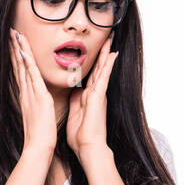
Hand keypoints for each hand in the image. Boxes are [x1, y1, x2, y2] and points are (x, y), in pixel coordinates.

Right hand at [10, 28, 56, 154]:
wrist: (39, 148)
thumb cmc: (41, 137)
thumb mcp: (39, 118)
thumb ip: (39, 107)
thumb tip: (41, 102)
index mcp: (27, 98)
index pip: (21, 73)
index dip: (17, 57)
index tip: (14, 44)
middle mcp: (26, 94)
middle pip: (19, 66)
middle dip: (14, 48)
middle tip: (11, 32)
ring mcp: (31, 94)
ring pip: (24, 67)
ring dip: (19, 50)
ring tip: (15, 34)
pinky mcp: (38, 97)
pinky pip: (32, 76)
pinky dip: (27, 63)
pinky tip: (23, 51)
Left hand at [67, 35, 117, 155]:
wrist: (87, 147)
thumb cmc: (81, 137)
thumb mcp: (74, 114)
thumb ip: (74, 101)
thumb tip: (72, 91)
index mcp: (87, 97)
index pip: (89, 75)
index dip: (90, 62)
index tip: (91, 50)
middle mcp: (95, 93)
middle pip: (98, 68)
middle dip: (101, 53)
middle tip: (106, 37)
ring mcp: (98, 94)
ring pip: (102, 68)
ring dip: (106, 53)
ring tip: (110, 39)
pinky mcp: (99, 96)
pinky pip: (104, 76)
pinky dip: (107, 65)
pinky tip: (112, 53)